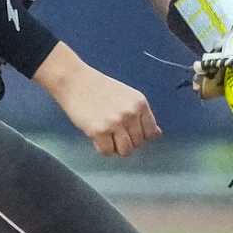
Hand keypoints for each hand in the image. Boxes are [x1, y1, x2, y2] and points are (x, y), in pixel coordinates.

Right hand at [35, 48, 159, 156]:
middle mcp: (131, 113)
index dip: (140, 136)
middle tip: (113, 132)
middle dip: (126, 141)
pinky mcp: (99, 131)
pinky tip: (97, 136)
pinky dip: (102, 148)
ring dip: (116, 147)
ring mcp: (115, 122)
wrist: (74, 80)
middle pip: (138, 144)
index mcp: (140, 103)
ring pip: (125, 151)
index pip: (151, 133)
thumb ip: (142, 115)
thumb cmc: (100, 88)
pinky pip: (107, 152)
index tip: (129, 132)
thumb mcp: (128, 96)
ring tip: (107, 136)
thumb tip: (157, 134)